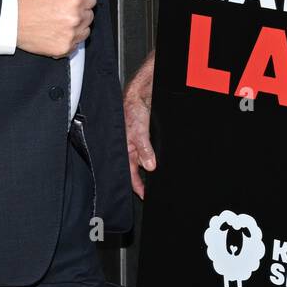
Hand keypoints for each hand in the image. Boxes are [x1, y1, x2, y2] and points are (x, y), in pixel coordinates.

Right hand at [16, 0, 97, 57]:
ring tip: (58, 22)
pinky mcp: (64, 48)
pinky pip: (76, 44)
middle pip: (89, 15)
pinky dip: (69, 39)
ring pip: (85, 30)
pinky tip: (55, 32)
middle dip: (79, 12)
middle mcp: (75, 18)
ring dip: (76, 26)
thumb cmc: (29, 0)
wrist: (11, 21)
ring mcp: (71, 35)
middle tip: (60, 10)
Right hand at [123, 51, 156, 197]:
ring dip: (152, 166)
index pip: (130, 173)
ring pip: (147, 160)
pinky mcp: (148, 136)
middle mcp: (132, 146)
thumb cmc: (133, 106)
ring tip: (159, 175)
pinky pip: (152, 150)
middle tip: (153, 189)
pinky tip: (161, 158)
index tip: (145, 195)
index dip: (137, 186)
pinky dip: (156, 156)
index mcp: (125, 147)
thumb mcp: (139, 129)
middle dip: (145, 179)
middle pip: (138, 169)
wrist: (142, 90)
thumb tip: (149, 166)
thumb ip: (144, 148)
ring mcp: (140, 142)